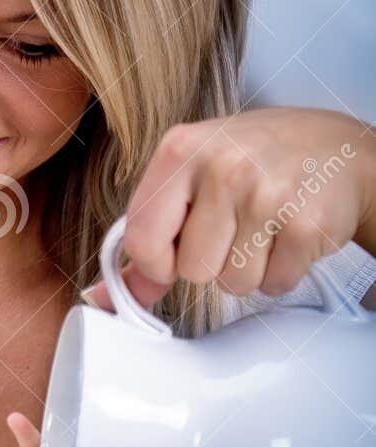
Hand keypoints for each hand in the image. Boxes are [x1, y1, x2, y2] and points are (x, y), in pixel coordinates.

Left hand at [83, 107, 374, 310]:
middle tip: (236, 224)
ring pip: (232, 283)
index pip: (141, 239)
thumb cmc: (258, 161)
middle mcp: (222, 166)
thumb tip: (105, 297)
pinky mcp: (305, 224)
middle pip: (191, 270)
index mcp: (180, 148)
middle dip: (213, 261)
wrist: (341, 151)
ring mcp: (266, 195)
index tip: (175, 251)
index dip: (157, 261)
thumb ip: (150, 234)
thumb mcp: (193, 176)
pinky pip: (274, 284)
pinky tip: (288, 235)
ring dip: (248, 269)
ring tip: (264, 228)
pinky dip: (281, 272)